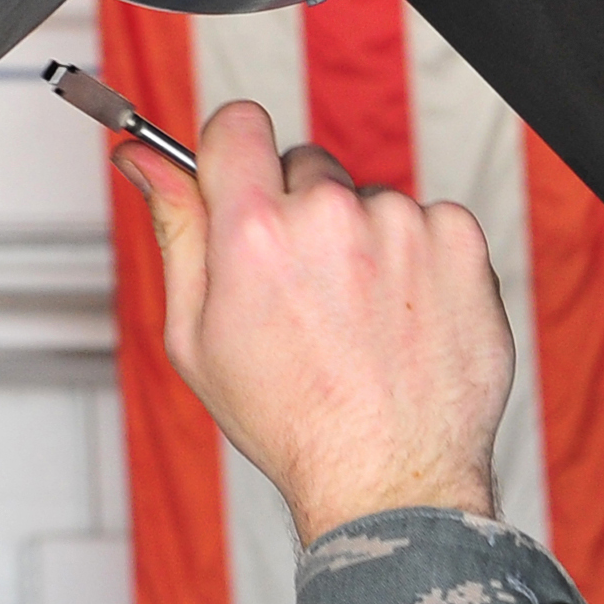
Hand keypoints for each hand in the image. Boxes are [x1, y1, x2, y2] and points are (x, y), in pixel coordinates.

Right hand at [119, 101, 506, 540]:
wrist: (389, 479)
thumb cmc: (293, 423)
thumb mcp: (197, 336)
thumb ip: (175, 231)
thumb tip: (144, 161)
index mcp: (254, 231)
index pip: (237, 124)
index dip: (237, 156)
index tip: (245, 185)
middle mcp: (329, 215)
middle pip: (306, 166)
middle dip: (301, 214)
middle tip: (307, 295)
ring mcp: (401, 225)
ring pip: (369, 201)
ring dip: (364, 243)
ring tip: (361, 323)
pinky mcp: (459, 241)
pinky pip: (429, 221)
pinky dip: (420, 260)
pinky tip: (404, 319)